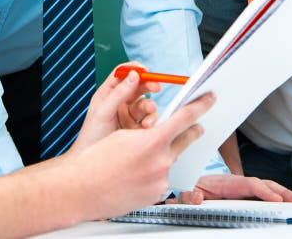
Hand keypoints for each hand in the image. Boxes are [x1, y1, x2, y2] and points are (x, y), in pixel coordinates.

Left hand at [69, 63, 160, 152]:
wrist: (94, 166)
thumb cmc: (91, 137)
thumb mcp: (103, 111)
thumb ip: (119, 93)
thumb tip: (133, 75)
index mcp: (107, 93)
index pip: (122, 74)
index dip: (135, 69)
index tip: (145, 70)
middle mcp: (120, 102)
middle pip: (138, 87)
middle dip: (148, 85)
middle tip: (156, 87)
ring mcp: (129, 115)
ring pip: (145, 104)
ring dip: (150, 107)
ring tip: (149, 113)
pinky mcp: (137, 128)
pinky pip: (149, 119)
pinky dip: (151, 121)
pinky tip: (147, 127)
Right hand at [70, 92, 216, 220]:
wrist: (82, 190)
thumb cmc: (96, 159)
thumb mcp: (123, 134)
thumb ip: (148, 130)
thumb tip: (160, 129)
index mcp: (153, 140)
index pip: (185, 117)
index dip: (200, 106)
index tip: (209, 99)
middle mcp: (161, 160)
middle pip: (187, 139)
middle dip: (192, 131)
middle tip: (196, 126)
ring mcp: (160, 179)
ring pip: (172, 160)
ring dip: (165, 155)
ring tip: (145, 157)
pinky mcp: (156, 194)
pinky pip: (163, 178)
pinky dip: (155, 172)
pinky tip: (137, 173)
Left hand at [170, 174, 291, 204]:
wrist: (190, 187)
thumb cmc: (191, 189)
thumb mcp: (186, 191)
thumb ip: (188, 195)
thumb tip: (196, 198)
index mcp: (227, 183)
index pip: (249, 184)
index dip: (264, 192)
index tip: (277, 200)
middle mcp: (238, 184)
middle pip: (264, 184)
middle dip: (283, 192)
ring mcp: (243, 189)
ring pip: (267, 189)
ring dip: (284, 195)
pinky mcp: (245, 196)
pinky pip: (263, 196)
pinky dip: (277, 198)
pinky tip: (287, 205)